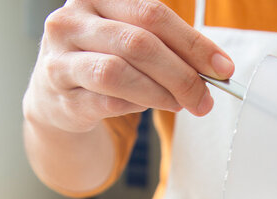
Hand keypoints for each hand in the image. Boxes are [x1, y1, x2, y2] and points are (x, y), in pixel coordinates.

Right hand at [23, 0, 234, 133]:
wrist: (54, 95)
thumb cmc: (103, 60)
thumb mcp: (131, 39)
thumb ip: (169, 46)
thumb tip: (216, 68)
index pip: (152, 13)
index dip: (193, 43)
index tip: (222, 68)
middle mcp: (71, 21)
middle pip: (138, 43)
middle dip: (181, 74)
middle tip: (204, 98)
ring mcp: (59, 59)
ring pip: (117, 73)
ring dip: (159, 93)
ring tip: (179, 103)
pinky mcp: (59, 97)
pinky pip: (105, 102)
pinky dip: (134, 107)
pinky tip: (146, 106)